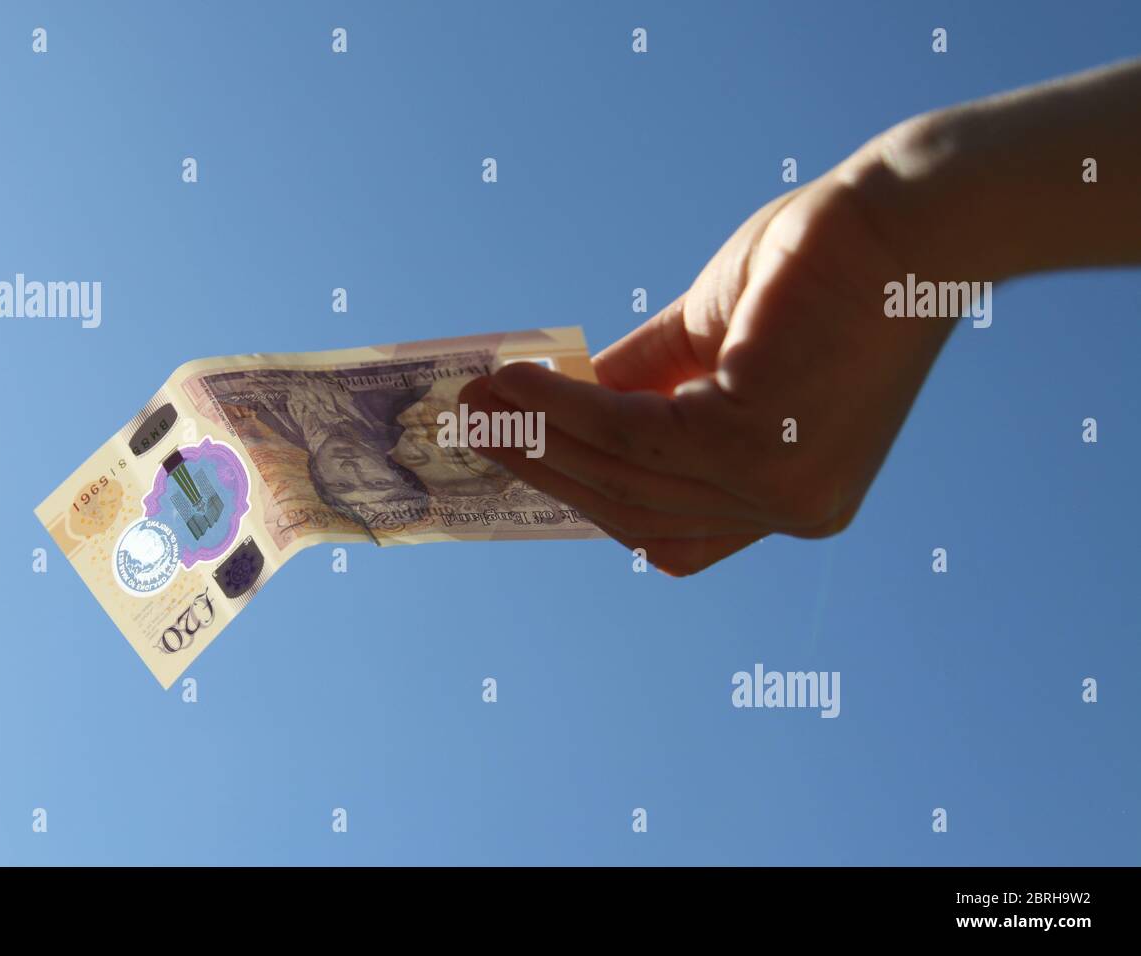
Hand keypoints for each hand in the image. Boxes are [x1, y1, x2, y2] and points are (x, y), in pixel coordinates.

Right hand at [460, 158, 955, 575]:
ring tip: (477, 404)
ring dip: (538, 439)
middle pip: (633, 514)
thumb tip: (550, 405)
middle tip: (476, 432)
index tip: (529, 466)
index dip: (590, 503)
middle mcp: (790, 511)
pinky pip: (628, 432)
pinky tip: (515, 383)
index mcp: (791, 495)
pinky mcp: (756, 443)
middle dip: (545, 472)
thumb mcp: (714, 342)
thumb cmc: (825, 267)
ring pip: (622, 476)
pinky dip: (562, 409)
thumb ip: (642, 384)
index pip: (671, 530)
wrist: (911, 216)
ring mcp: (775, 488)